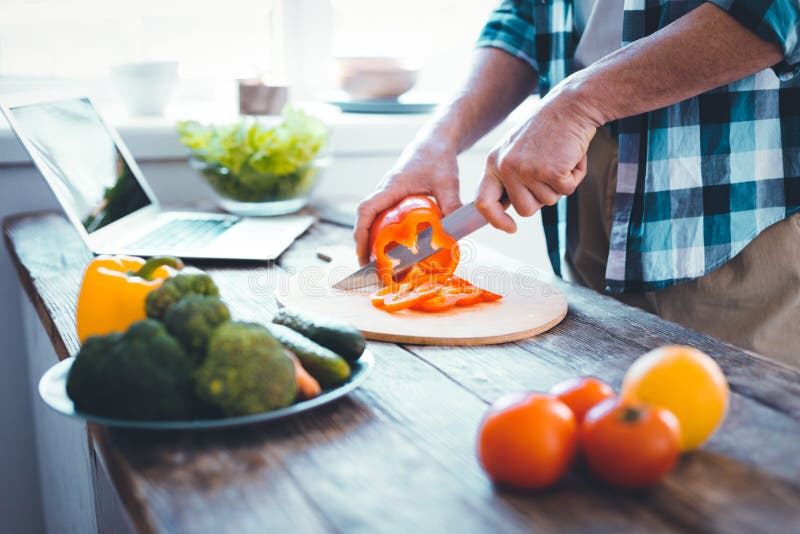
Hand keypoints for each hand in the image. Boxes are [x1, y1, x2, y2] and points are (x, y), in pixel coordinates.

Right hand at [354, 138, 461, 264]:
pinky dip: (381, 235)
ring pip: (371, 221)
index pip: (366, 210)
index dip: (361, 234)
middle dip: (363, 246)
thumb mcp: (447, 182)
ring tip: (379, 266)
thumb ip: (451, 205)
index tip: (363, 255)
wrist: (434, 143)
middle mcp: (384, 191)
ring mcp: (387, 195)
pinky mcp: (392, 199)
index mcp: (391, 186)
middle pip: (364, 221)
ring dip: (371, 243)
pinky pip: (381, 219)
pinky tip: (391, 251)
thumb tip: (454, 234)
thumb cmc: (438, 157)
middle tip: (371, 270)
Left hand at [476, 89, 595, 232]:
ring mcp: (527, 171)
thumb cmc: (548, 130)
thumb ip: (510, 178)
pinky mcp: (550, 171)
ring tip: (560, 158)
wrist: (571, 105)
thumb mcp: (517, 151)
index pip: (483, 202)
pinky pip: (567, 191)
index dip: (496, 220)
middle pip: (525, 209)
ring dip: (560, 185)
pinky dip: (575, 177)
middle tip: (550, 171)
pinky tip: (571, 156)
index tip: (510, 228)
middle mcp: (506, 168)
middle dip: (541, 197)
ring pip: (548, 202)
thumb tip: (509, 208)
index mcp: (494, 163)